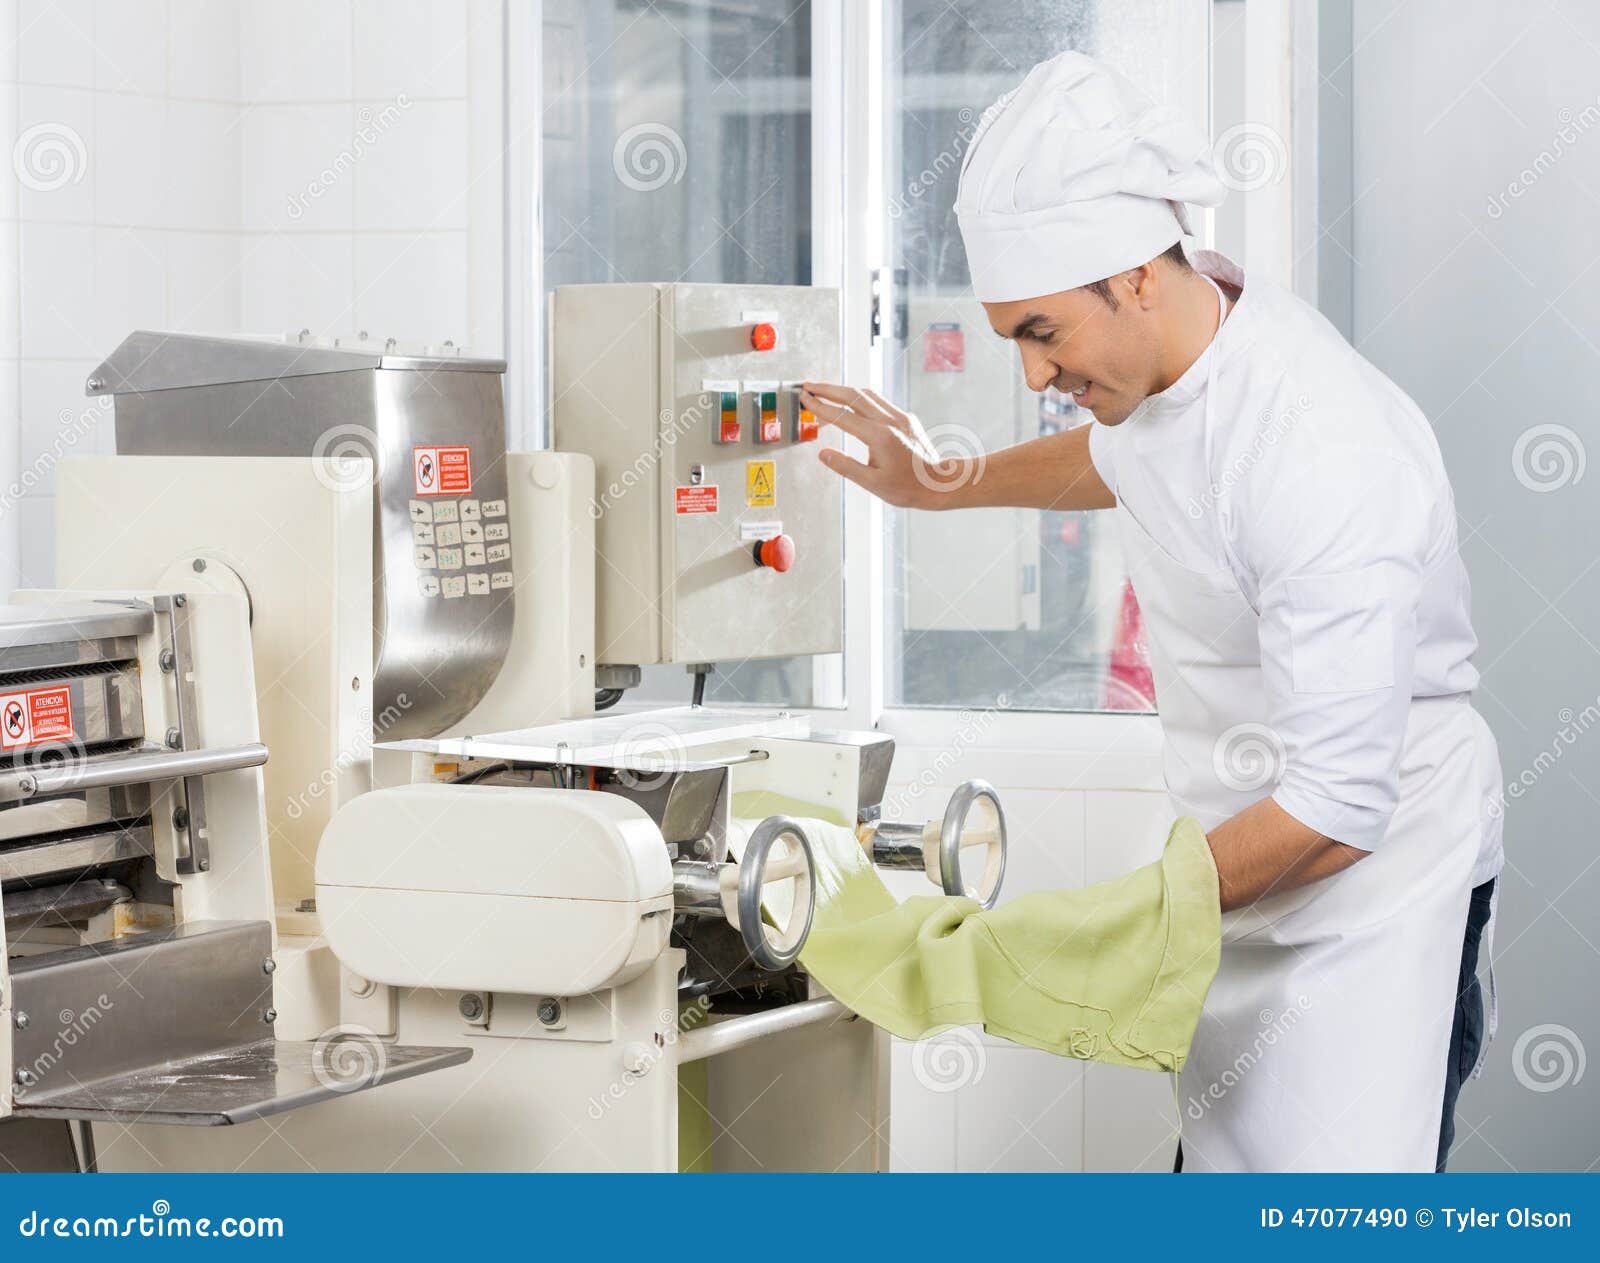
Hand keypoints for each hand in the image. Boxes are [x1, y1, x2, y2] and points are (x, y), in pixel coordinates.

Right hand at [799, 382, 972, 510]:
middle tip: (808, 386)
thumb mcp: (873, 484)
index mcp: (879, 436)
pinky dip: (861, 398)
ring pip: (867, 394)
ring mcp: (900, 416)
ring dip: (844, 390)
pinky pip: (879, 401)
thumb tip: (823, 453)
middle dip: (827, 389)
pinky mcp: (906, 418)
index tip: (804, 399)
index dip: (820, 406)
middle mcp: (890, 421)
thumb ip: (846, 466)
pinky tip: (852, 403)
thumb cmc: (909, 488)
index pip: (841, 416)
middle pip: (852, 396)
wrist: (939, 483)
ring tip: (825, 391)